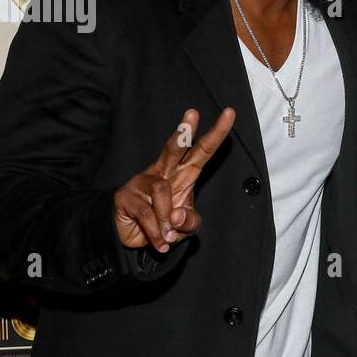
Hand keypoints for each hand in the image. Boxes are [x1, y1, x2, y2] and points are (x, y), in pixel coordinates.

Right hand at [113, 107, 235, 251]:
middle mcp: (163, 172)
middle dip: (183, 132)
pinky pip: (146, 213)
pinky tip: (161, 243)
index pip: (202, 151)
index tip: (230, 113)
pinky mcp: (126, 196)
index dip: (216, 134)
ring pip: (162, 190)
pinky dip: (156, 232)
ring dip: (167, 218)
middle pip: (174, 149)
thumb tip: (176, 217)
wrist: (133, 239)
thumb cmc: (164, 224)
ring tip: (169, 237)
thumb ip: (190, 222)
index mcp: (184, 174)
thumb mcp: (186, 227)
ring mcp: (143, 182)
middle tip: (192, 113)